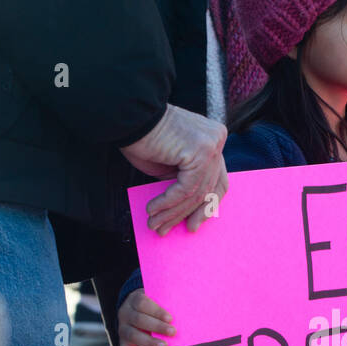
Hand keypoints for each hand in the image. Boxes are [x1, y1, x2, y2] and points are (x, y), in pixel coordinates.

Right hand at [116, 289, 175, 345]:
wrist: (134, 310)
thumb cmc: (152, 306)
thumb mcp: (157, 299)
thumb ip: (167, 304)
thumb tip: (186, 313)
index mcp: (134, 300)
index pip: (143, 303)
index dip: (157, 311)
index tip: (170, 318)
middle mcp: (125, 313)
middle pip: (139, 319)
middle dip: (157, 326)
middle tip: (173, 332)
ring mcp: (122, 328)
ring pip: (132, 335)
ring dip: (149, 341)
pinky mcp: (123, 342)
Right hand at [119, 104, 229, 235]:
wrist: (128, 115)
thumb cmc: (144, 138)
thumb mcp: (172, 164)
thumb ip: (185, 181)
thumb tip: (187, 212)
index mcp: (214, 140)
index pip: (218, 180)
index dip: (206, 206)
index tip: (192, 223)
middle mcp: (217, 140)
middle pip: (210, 188)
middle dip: (189, 213)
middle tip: (170, 230)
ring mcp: (212, 145)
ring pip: (196, 192)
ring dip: (172, 213)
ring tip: (155, 224)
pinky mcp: (200, 152)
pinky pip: (185, 189)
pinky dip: (167, 203)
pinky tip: (152, 209)